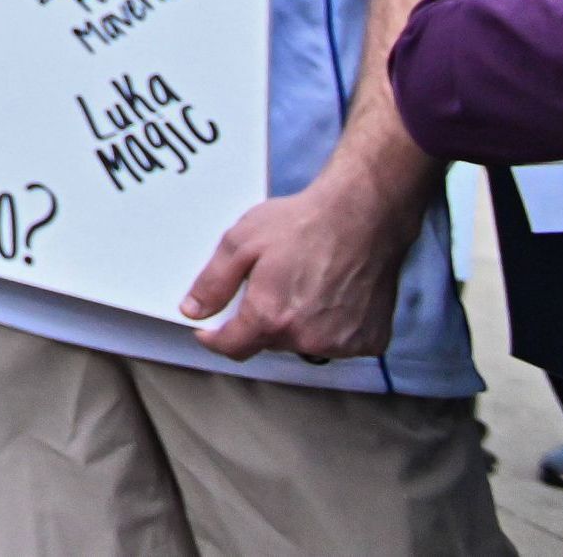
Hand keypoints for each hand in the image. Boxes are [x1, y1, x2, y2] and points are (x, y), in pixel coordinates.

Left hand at [178, 165, 415, 359]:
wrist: (363, 215)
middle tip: (272, 281)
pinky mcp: (370, 340)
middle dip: (263, 318)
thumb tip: (193, 311)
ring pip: (304, 342)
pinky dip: (333, 325)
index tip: (211, 329)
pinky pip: (340, 342)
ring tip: (307, 283)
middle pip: (270, 342)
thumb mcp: (241, 241)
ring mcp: (342, 343)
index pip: (234, 348)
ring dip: (299, 323)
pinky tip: (334, 293)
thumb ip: (213, 282)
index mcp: (272, 318)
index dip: (216, 338)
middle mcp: (308, 339)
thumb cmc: (304, 223)